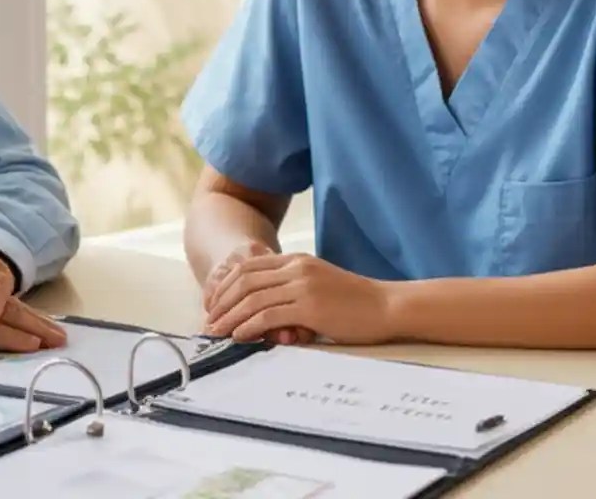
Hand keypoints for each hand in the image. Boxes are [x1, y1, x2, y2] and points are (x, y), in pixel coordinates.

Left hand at [203, 254, 392, 343]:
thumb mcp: (319, 285)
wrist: (387, 306)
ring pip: (252, 298)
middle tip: (208, 320)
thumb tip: (264, 308)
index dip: (226, 286)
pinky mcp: (309, 305)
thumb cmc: (355, 302)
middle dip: (221, 301)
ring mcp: (302, 285)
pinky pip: (268, 314)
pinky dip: (248, 325)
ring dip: (229, 316)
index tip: (213, 304)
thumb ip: (292, 289)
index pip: (248, 267)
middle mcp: (296, 268)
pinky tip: (239, 335)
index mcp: (296, 260)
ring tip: (216, 332)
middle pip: (244, 280)